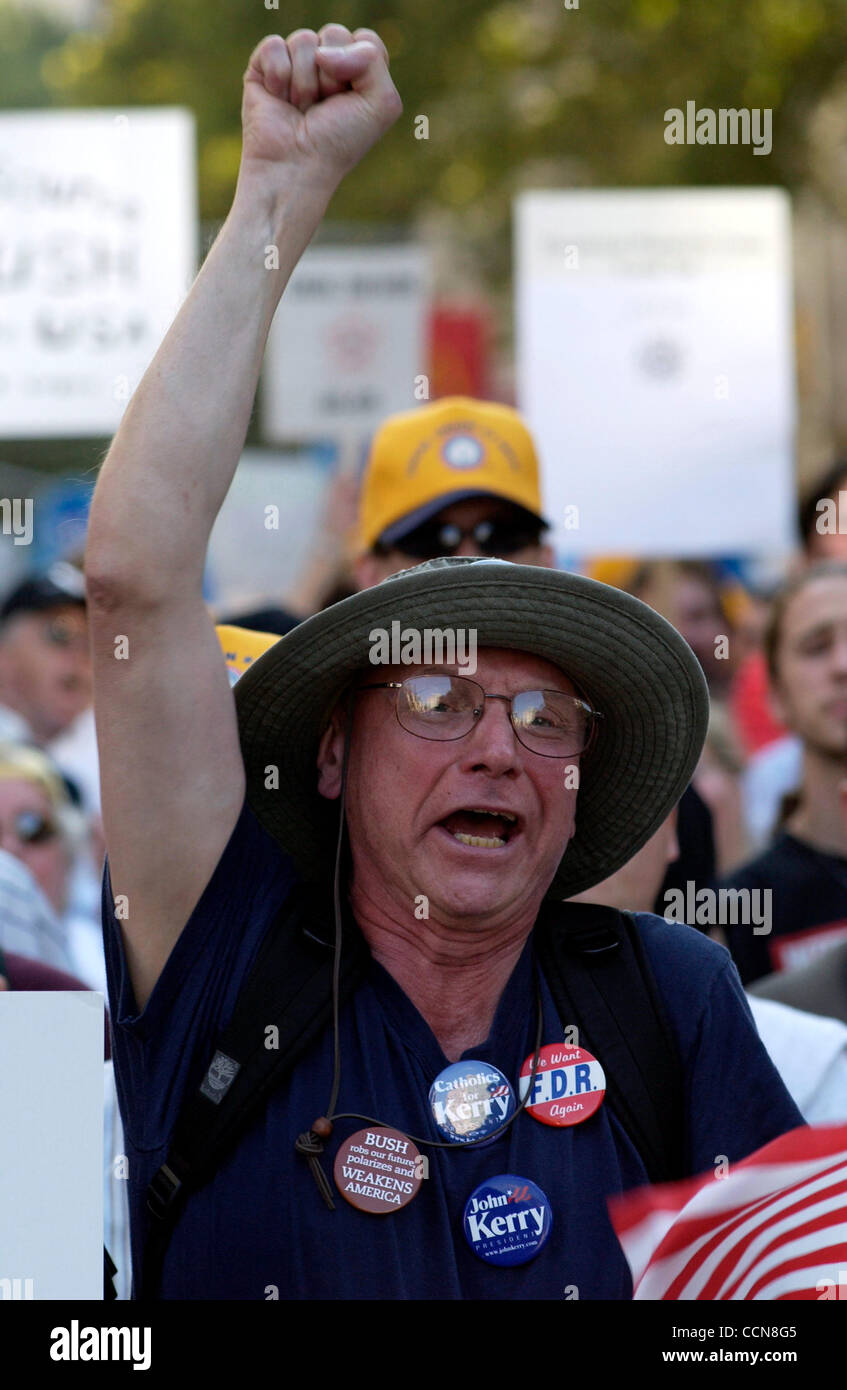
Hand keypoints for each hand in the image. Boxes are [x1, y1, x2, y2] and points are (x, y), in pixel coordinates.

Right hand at [240, 25, 401, 193]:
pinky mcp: (264, 66)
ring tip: (301, 110)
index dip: (359, 66)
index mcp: (357, 70)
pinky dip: (279, 76)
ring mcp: (294, 63)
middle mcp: (326, 63)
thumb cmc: (339, 142)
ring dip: (305, 84)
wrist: (296, 167)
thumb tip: (322, 51)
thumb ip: (373, 58)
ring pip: (304, 40)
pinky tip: (278, 100)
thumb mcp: (382, 104)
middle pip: (334, 34)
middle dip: (332, 77)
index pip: (365, 40)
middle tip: (324, 108)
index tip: (353, 100)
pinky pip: (274, 45)